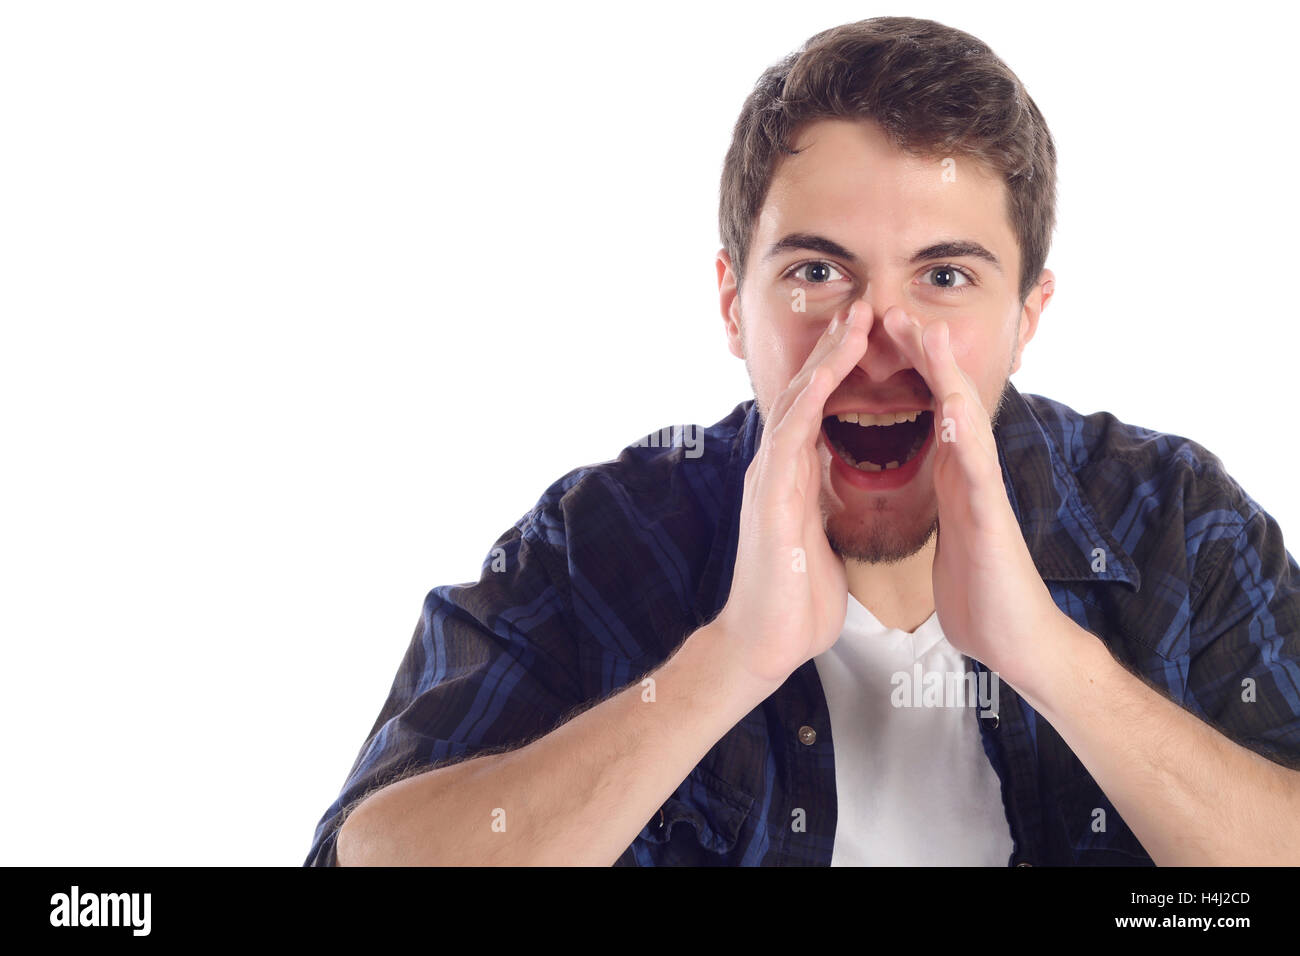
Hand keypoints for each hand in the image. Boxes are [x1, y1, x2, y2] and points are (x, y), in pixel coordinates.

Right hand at [714, 303, 871, 686]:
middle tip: (861, 306)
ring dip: (827, 357)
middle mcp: (776, 469)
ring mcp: (769, 478)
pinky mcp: (771, 495)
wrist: (765, 643)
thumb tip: (833, 491)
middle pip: (805, 393)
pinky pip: (794, 432)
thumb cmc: (795, 600)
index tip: (865, 339)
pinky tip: (834, 367)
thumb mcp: (816, 540)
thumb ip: (820, 507)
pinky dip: (814, 395)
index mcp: (792, 479)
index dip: (838, 373)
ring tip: (855, 319)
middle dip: (833, 349)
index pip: (816, 411)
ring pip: (798, 401)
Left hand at [881, 308, 1064, 693]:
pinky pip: (979, 474)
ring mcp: (986, 495)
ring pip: (966, 424)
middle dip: (924, 356)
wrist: (1012, 642)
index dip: (903, 374)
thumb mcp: (947, 532)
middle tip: (895, 310)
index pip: (927, 412)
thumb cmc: (979, 590)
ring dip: (948, 377)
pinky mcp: (992, 524)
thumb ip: (940, 496)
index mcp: (952, 478)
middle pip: (947, 402)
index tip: (874, 336)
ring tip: (928, 334)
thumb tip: (928, 474)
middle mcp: (971, 476)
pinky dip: (967, 438)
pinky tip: (955, 408)